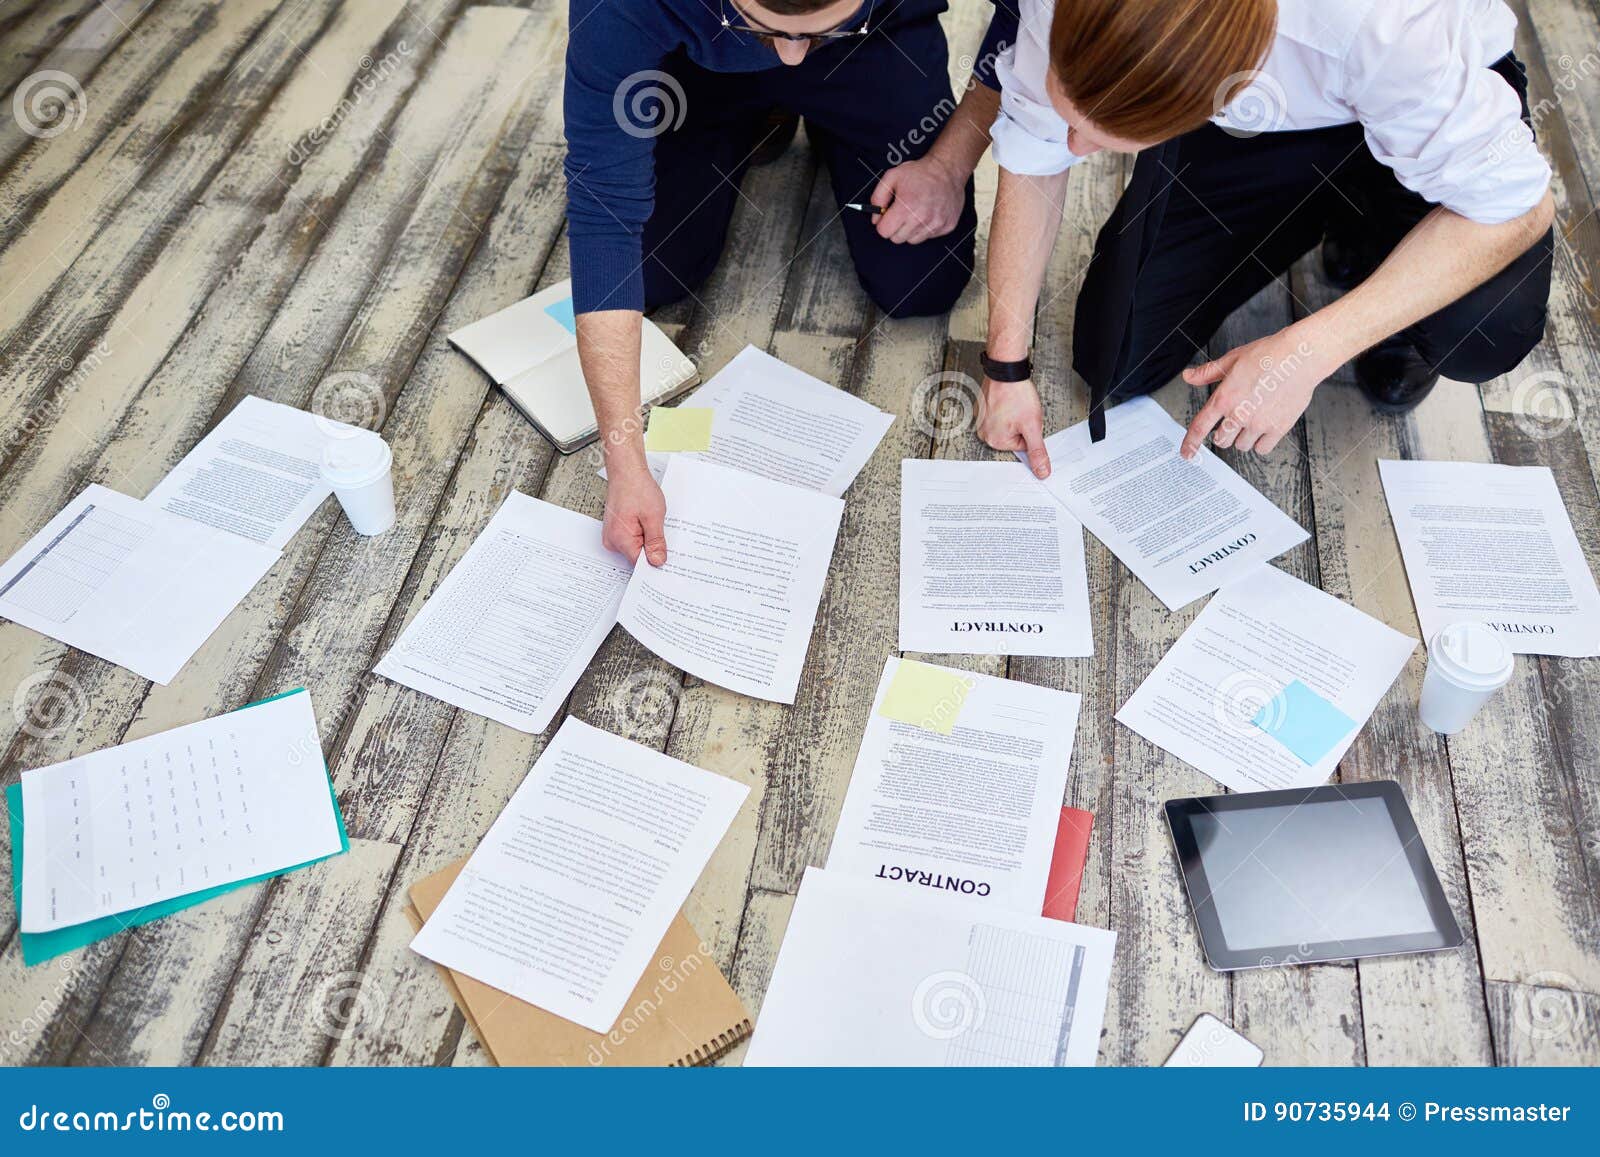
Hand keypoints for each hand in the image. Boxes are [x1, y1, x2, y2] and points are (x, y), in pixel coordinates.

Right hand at [602, 463, 667, 565]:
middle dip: (652, 551)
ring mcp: (612, 536)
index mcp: (620, 539)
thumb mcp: (654, 517)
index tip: (667, 562)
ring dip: (647, 541)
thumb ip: (655, 542)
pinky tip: (647, 524)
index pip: (639, 565)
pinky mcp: (615, 530)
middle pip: (636, 558)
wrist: (626, 471)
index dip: (654, 563)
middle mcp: (612, 541)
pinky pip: (631, 540)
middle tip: (664, 538)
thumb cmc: (637, 489)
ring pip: (635, 548)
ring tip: (653, 525)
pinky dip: (642, 535)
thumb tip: (657, 562)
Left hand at [871, 154, 965, 244]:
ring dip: (911, 229)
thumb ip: (877, 198)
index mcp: (906, 207)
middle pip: (897, 239)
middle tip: (902, 212)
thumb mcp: (891, 177)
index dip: (883, 223)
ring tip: (916, 212)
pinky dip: (925, 228)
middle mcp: (922, 218)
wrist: (947, 169)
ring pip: (912, 240)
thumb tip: (875, 218)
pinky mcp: (946, 226)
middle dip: (896, 227)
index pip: (884, 232)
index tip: (888, 216)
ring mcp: (936, 224)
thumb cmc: (920, 172)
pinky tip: (928, 213)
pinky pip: (928, 236)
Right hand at [977, 376, 1050, 477]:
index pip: (1022, 445)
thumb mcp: (1033, 426)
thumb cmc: (1017, 395)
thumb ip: (1038, 451)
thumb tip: (1041, 472)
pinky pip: (998, 415)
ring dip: (1014, 416)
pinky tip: (1008, 400)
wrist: (1006, 371)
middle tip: (1021, 411)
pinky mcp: (982, 408)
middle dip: (1021, 425)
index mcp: (996, 441)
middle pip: (1013, 436)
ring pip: (1007, 425)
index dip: (1029, 431)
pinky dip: (1006, 408)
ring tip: (1014, 404)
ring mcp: (981, 420)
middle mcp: (985, 433)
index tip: (1027, 419)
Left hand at [1180, 325, 1336, 458]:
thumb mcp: (1232, 359)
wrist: (1301, 357)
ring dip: (1243, 437)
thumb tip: (1188, 376)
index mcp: (1224, 398)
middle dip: (1223, 434)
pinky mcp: (1278, 428)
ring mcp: (1259, 423)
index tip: (1187, 453)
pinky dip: (1262, 442)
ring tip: (1254, 419)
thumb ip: (1208, 373)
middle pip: (1221, 441)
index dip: (1190, 443)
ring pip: (1242, 446)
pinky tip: (1265, 428)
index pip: (1200, 427)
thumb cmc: (1269, 355)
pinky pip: (1262, 449)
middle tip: (1233, 423)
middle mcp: (1239, 414)